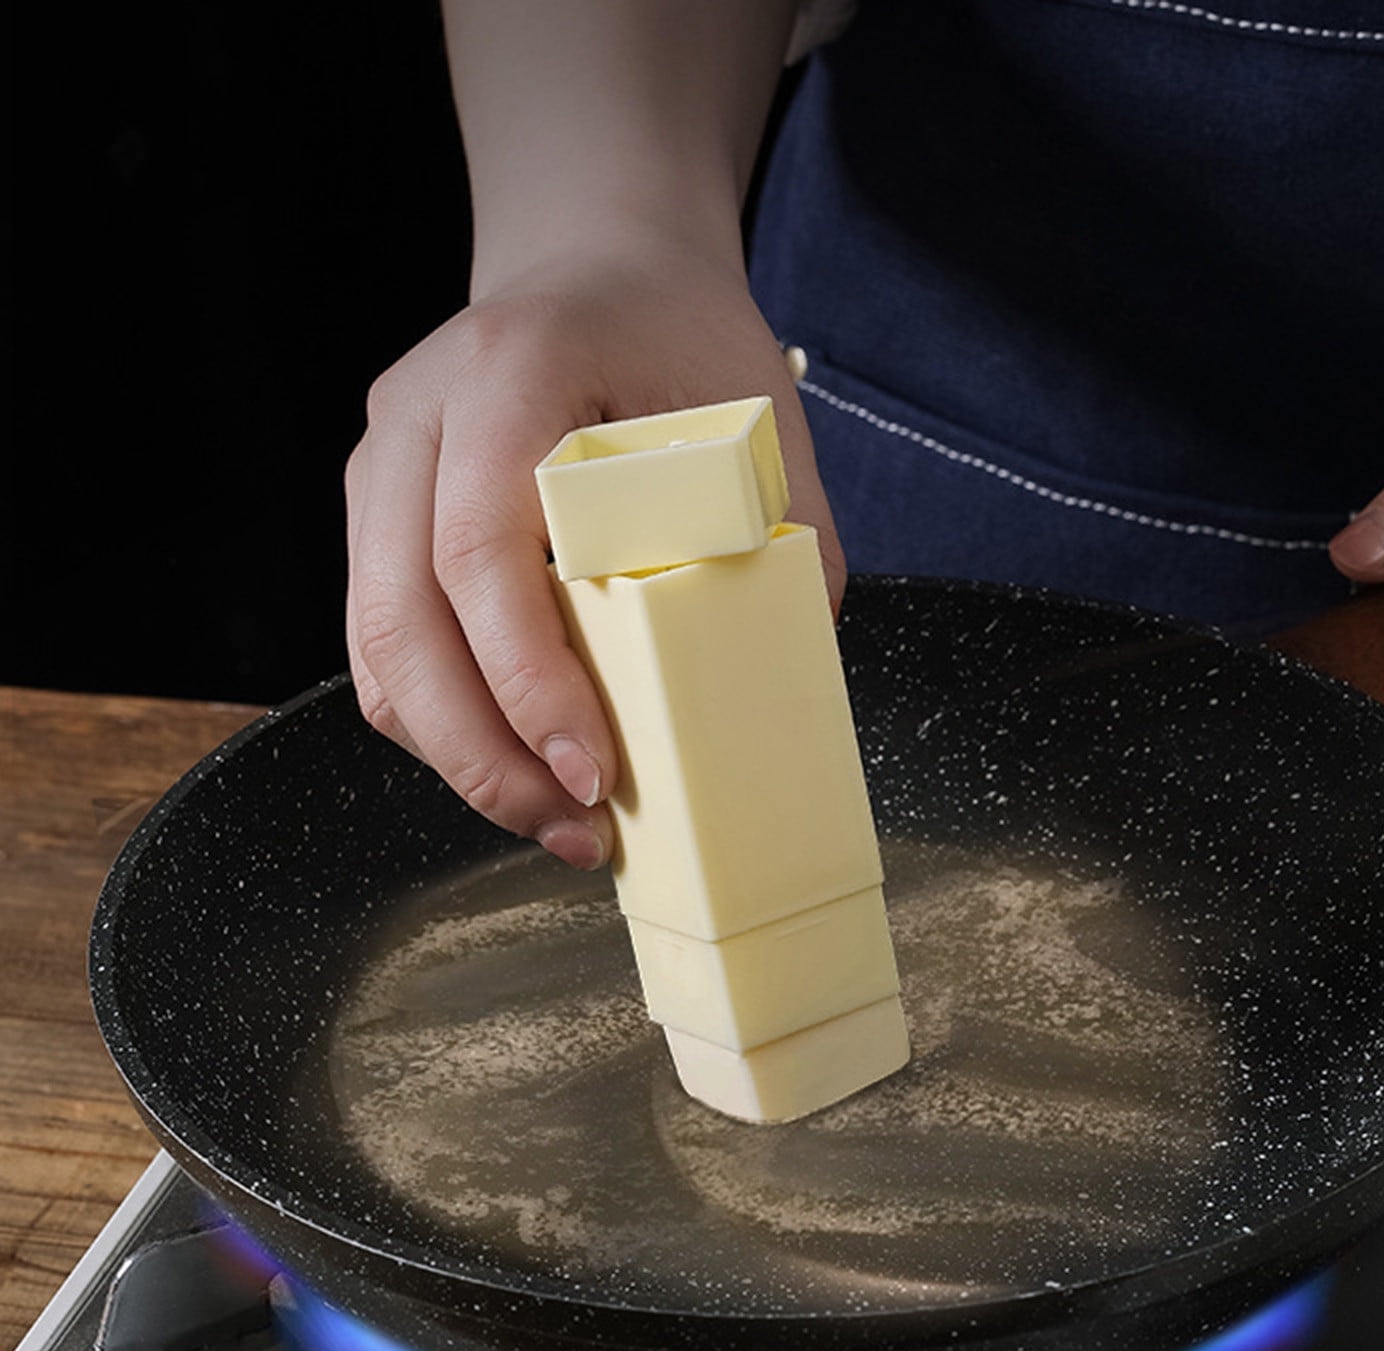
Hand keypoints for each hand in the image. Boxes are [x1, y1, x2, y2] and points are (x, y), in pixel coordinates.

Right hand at [344, 238, 839, 864]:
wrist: (593, 266)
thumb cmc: (680, 335)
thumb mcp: (755, 418)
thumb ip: (781, 541)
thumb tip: (785, 682)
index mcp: (510, 371)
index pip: (481, 549)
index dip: (526, 679)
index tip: (592, 772)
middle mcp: (417, 415)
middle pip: (403, 621)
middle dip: (485, 756)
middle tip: (575, 832)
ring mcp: (382, 465)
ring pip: (378, 649)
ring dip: (460, 758)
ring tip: (554, 820)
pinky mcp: (380, 515)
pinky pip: (386, 645)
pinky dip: (447, 724)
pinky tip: (518, 763)